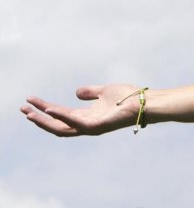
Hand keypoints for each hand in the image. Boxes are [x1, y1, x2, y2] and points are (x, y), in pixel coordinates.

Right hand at [21, 84, 143, 136]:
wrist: (144, 101)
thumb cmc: (128, 97)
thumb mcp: (104, 91)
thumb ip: (90, 93)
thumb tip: (76, 92)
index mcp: (86, 116)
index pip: (59, 115)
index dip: (44, 108)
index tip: (30, 100)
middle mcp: (85, 124)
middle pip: (55, 124)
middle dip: (37, 117)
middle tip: (22, 108)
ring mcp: (90, 127)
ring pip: (60, 127)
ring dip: (43, 120)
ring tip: (29, 112)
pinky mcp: (96, 126)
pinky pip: (75, 123)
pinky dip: (62, 116)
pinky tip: (50, 109)